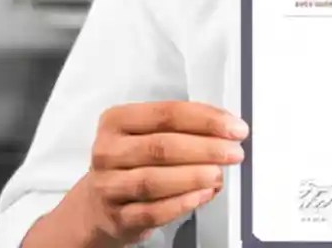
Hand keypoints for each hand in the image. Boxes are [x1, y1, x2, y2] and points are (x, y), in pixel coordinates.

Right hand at [55, 101, 247, 246]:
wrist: (97, 205)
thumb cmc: (132, 162)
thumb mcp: (147, 134)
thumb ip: (184, 129)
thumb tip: (226, 131)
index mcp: (117, 121)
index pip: (166, 114)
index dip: (206, 120)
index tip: (234, 127)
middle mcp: (109, 151)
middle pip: (161, 147)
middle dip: (205, 149)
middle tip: (233, 152)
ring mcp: (109, 186)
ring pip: (153, 181)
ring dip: (193, 176)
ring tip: (218, 174)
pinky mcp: (117, 217)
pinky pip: (152, 211)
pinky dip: (181, 203)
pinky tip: (202, 195)